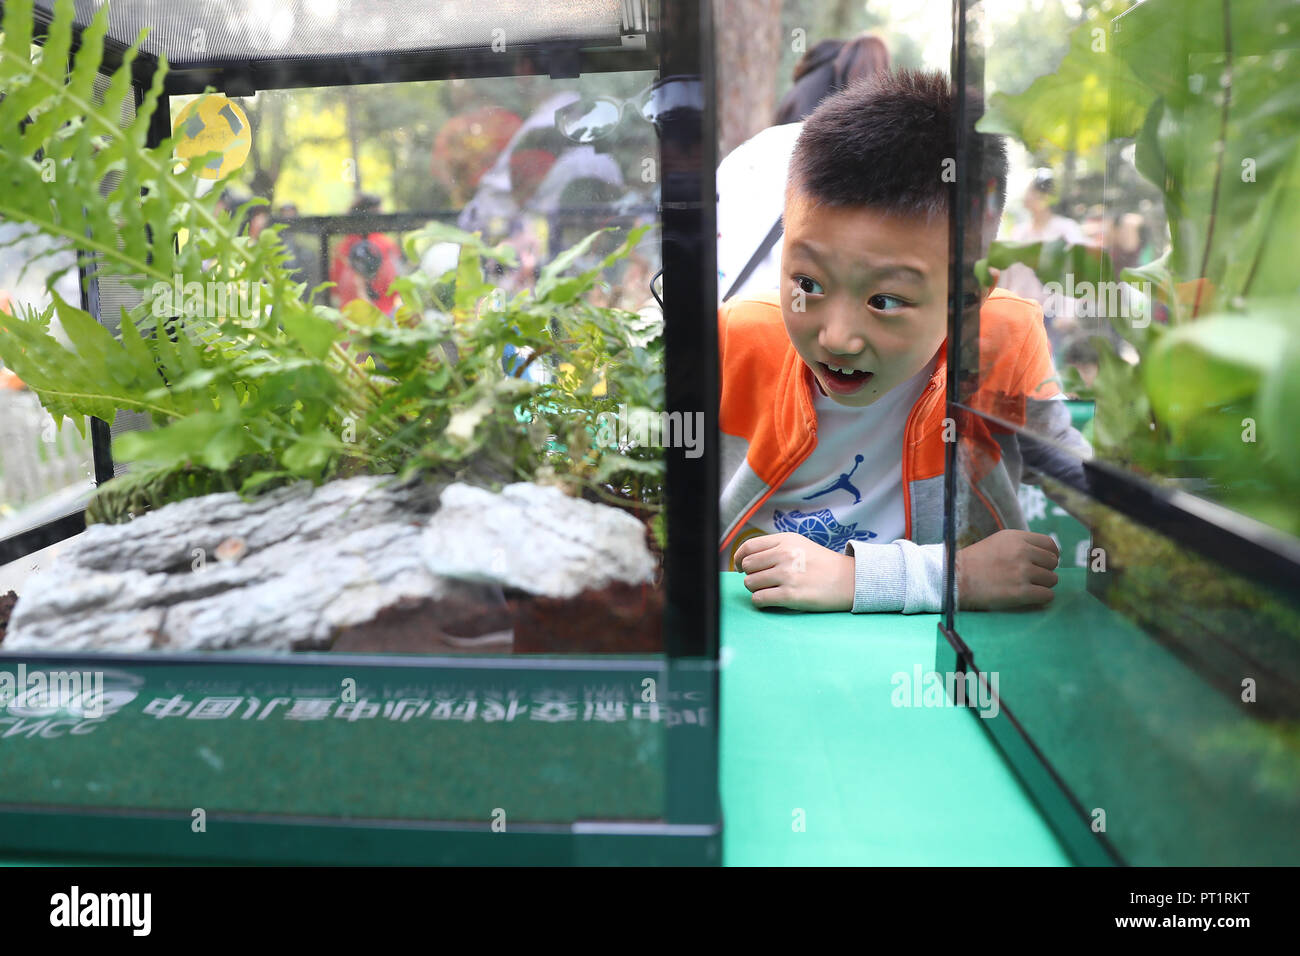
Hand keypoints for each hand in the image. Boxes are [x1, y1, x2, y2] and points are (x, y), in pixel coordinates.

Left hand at [734, 533, 854, 611]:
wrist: (849, 580)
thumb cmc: (822, 564)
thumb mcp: (799, 544)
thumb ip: (774, 547)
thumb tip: (745, 558)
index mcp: (785, 540)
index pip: (748, 547)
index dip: (738, 558)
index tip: (739, 567)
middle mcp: (785, 555)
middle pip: (747, 566)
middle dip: (750, 575)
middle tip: (761, 580)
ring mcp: (787, 575)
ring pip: (750, 583)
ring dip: (756, 589)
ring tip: (769, 590)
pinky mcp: (790, 595)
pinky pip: (759, 599)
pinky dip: (760, 601)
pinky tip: (770, 600)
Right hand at [956, 529, 1059, 609]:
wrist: (955, 579)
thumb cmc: (975, 562)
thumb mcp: (999, 541)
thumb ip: (1022, 544)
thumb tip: (1047, 555)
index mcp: (1017, 538)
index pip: (1050, 545)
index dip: (1049, 555)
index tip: (1042, 563)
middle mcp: (1022, 552)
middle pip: (1053, 562)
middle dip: (1045, 570)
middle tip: (1031, 577)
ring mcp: (1022, 573)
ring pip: (1052, 580)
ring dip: (1043, 585)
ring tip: (1027, 586)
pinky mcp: (1021, 592)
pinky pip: (1047, 595)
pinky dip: (1041, 598)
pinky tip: (1029, 597)